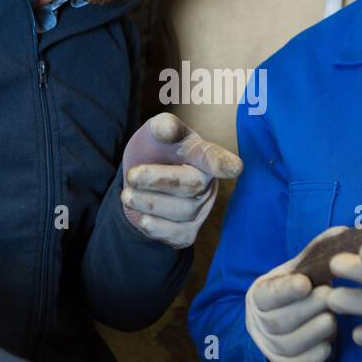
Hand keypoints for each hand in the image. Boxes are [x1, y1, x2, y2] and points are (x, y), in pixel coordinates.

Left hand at [120, 112, 241, 248]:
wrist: (139, 181)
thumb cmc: (155, 151)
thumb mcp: (153, 133)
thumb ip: (161, 126)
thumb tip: (166, 128)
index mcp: (201, 153)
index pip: (212, 156)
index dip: (222, 162)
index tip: (234, 167)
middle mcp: (206, 183)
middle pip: (192, 185)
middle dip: (159, 181)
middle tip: (132, 175)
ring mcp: (199, 210)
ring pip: (182, 212)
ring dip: (149, 204)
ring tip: (127, 195)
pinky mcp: (186, 232)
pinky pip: (176, 235)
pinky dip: (155, 228)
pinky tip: (142, 218)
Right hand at [245, 226, 346, 361]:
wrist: (285, 331)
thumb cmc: (296, 295)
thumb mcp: (299, 272)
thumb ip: (318, 253)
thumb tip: (345, 232)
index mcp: (259, 296)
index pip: (266, 295)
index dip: (284, 290)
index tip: (305, 282)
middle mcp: (259, 324)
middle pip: (279, 321)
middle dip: (306, 309)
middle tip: (330, 297)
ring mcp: (271, 349)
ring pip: (289, 345)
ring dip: (313, 332)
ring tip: (331, 320)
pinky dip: (314, 356)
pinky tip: (328, 345)